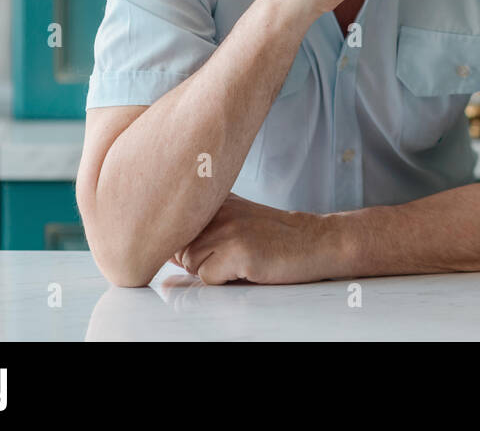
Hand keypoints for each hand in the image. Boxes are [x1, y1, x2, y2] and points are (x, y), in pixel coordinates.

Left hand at [172, 192, 338, 284]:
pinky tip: (249, 267)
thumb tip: (165, 249)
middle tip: (232, 255)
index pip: (173, 224)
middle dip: (199, 261)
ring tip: (241, 260)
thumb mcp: (237, 220)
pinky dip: (225, 281)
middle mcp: (219, 208)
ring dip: (212, 271)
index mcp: (216, 198)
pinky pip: (208, 279)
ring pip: (191, 264)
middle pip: (179, 248)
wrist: (315, 241)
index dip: (180, 243)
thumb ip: (203, 228)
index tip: (198, 244)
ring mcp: (228, 228)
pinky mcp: (238, 251)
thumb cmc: (274, 238)